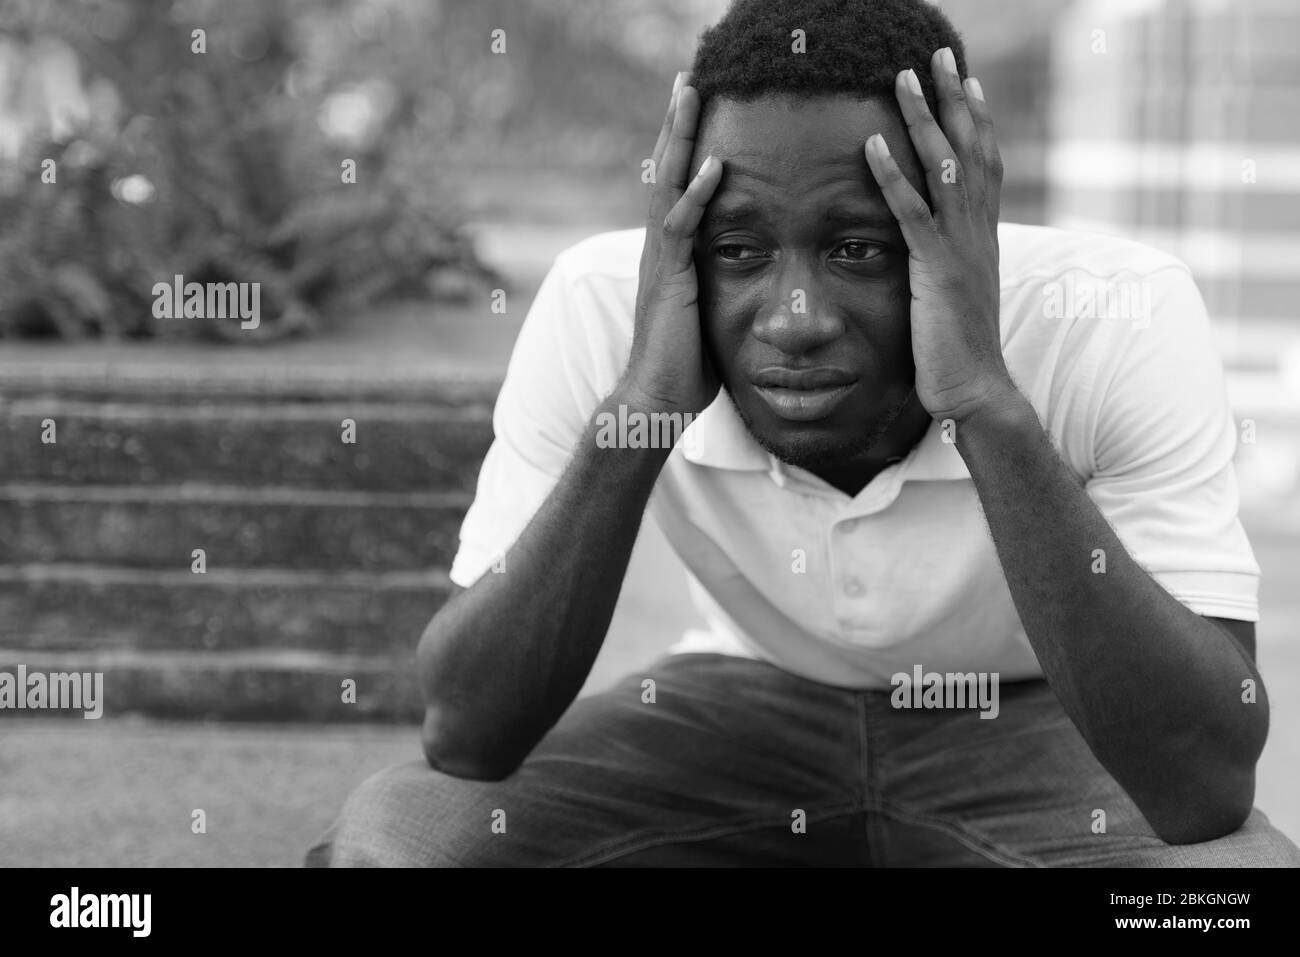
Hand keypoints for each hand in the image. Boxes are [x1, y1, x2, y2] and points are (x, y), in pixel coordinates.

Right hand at [620, 72, 724, 415]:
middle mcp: (661, 248)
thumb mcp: (711, 313)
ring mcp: (661, 261)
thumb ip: (724, 283)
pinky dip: (696, 196)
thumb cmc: (689, 365)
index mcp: (672, 252)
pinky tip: (713, 167)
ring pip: (668, 186)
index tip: (698, 105)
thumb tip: (754, 272)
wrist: (658, 400)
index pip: (678, 185)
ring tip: (690, 95)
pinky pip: (681, 229)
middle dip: (679, 125)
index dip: (688, 145)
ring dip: (680, 140)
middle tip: (689, 78)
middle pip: (667, 171)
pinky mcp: (669, 281)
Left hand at [864, 48, 1016, 424]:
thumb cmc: (958, 348)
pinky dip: (893, 176)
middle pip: (970, 147)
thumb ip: (947, 260)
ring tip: (902, 76)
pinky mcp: (936, 270)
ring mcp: (960, 247)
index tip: (964, 79)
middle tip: (937, 54)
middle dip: (953, 98)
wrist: (975, 389)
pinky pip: (912, 213)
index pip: (984, 161)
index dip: (975, 117)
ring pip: (944, 167)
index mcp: (984, 234)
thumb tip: (936, 245)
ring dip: (923, 118)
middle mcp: (979, 231)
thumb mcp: (954, 291)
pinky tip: (873, 145)